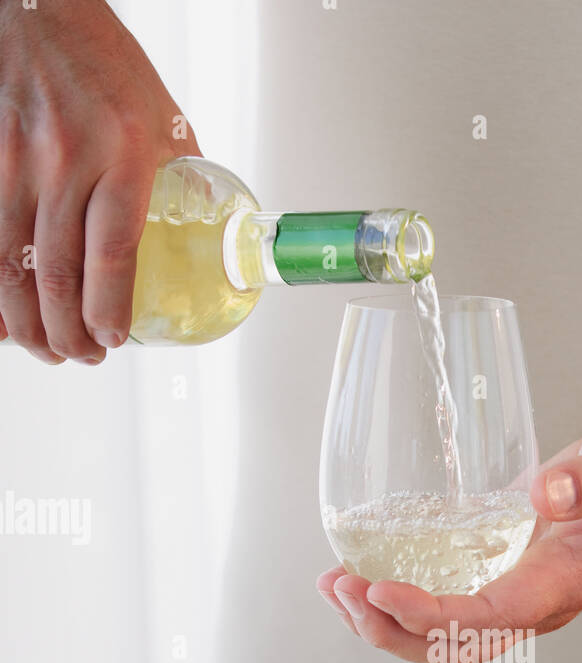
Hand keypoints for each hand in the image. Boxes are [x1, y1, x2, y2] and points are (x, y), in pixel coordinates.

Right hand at [0, 0, 199, 363]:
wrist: (38, 9)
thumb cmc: (103, 62)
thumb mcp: (161, 119)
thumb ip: (180, 180)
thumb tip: (208, 235)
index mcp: (123, 153)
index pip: (114, 252)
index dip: (108, 308)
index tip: (113, 339)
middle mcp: (67, 159)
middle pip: (57, 271)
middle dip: (67, 331)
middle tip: (82, 357)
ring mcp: (18, 160)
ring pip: (11, 263)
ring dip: (25, 321)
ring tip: (45, 348)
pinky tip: (4, 315)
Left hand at [317, 407, 581, 662]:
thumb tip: (547, 494)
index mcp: (569, 582)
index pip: (490, 619)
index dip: (431, 615)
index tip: (381, 590)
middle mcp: (541, 602)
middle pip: (456, 647)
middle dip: (391, 629)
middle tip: (341, 589)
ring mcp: (521, 593)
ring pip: (446, 638)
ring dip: (386, 623)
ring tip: (336, 587)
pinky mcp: (505, 575)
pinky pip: (448, 607)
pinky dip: (400, 601)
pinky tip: (364, 573)